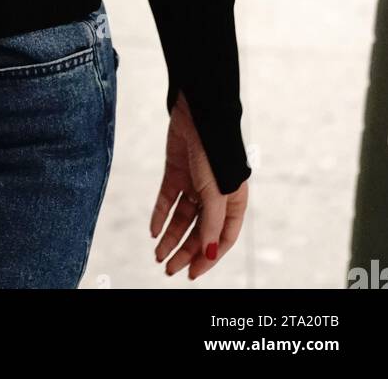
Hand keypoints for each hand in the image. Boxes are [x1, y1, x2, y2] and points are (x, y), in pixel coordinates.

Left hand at [150, 93, 247, 279]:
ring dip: (170, 237)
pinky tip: (153, 231)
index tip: (192, 273)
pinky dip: (160, 215)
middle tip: (168, 269)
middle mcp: (215, 195)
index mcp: (234, 201)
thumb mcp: (215, 193)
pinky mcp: (177, 171)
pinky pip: (168, 200)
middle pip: (199, 231)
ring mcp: (195, 183)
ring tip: (158, 256)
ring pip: (182, 218)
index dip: (208, 257)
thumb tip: (208, 254)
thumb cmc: (215, 152)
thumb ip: (211, 224)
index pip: (222, 238)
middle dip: (184, 251)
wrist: (198, 113)